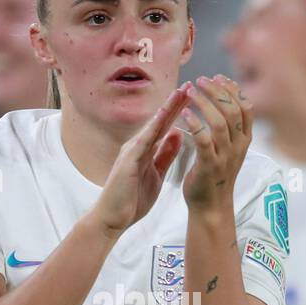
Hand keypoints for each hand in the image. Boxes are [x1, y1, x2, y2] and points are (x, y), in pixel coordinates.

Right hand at [91, 86, 189, 234]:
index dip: (179, 111)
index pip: (165, 126)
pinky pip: (143, 142)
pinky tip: (163, 117)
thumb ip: (165, 155)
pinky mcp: (128, 162)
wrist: (112, 219)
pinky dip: (153, 129)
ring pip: (152, 126)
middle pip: (160, 121)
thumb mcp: (156, 174)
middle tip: (190, 85)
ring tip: (180, 93)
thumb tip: (178, 135)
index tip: (193, 96)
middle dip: (175, 103)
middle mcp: (137, 146)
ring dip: (166, 109)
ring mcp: (131, 152)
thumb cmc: (131, 200)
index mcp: (145, 150)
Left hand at [178, 75, 252, 210]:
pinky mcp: (210, 166)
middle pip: (233, 110)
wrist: (211, 205)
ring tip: (190, 92)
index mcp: (244, 140)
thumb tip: (222, 100)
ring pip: (220, 122)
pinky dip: (195, 124)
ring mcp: (226, 156)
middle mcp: (239, 146)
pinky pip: (204, 140)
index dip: (232, 89)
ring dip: (204, 103)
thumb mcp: (229, 149)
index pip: (246, 106)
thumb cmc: (215, 175)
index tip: (218, 76)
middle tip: (200, 79)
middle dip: (217, 90)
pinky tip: (184, 114)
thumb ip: (229, 128)